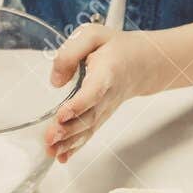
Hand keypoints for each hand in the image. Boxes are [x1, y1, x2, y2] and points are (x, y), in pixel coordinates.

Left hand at [44, 25, 160, 162]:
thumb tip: (56, 81)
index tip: (62, 113)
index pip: (94, 91)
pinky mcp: (101, 116)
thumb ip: (70, 53)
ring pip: (88, 129)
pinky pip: (89, 134)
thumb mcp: (91, 35)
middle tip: (50, 137)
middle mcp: (108, 94)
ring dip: (69, 142)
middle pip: (89, 116)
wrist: (141, 62)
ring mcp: (106, 109)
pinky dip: (75, 147)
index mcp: (107, 71)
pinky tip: (61, 156)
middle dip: (69, 129)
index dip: (79, 104)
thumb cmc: (114, 47)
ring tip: (50, 149)